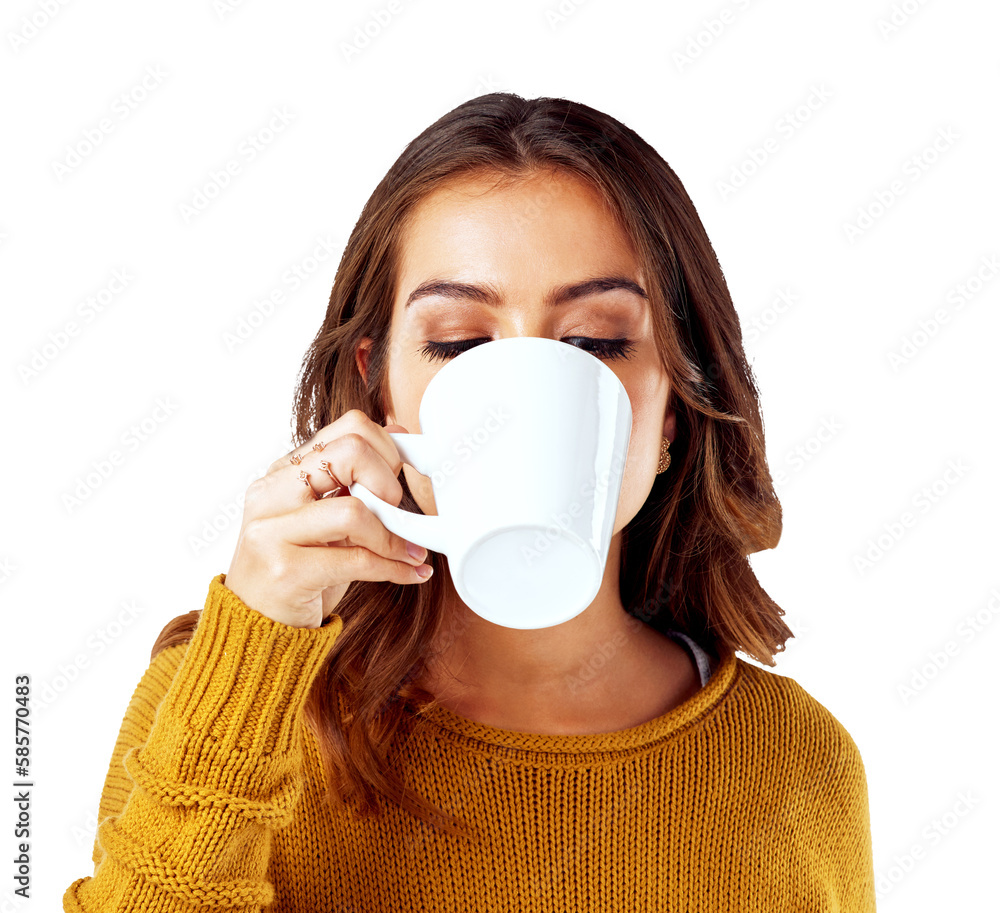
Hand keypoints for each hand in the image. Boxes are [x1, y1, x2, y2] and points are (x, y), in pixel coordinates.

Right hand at [224, 410, 431, 627]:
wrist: (254, 628)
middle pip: (350, 452)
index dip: (387, 449)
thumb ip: (352, 478)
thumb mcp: (324, 518)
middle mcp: (271, 493)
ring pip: (354, 510)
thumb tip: (399, 431)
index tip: (398, 481)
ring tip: (407, 549)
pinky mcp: (285, 571)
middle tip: (397, 512)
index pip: (348, 427)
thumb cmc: (296, 571)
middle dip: (389, 482)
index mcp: (283, 471)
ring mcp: (271, 530)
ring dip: (393, 535)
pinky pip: (358, 560)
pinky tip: (410, 571)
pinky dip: (394, 566)